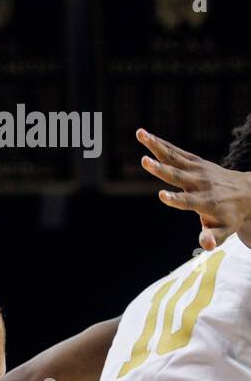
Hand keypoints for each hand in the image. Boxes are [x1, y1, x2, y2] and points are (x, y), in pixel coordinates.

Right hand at [139, 128, 250, 250]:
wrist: (247, 192)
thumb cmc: (230, 216)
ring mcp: (198, 170)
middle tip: (145, 161)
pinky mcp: (195, 161)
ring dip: (156, 146)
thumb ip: (213, 237)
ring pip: (174, 157)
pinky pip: (175, 151)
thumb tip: (205, 246)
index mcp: (206, 202)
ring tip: (140, 135)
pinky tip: (144, 135)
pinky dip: (160, 143)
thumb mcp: (225, 231)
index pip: (188, 201)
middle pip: (178, 175)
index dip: (176, 199)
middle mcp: (201, 183)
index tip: (162, 195)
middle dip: (161, 169)